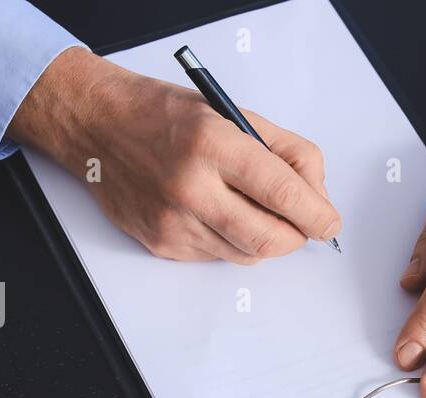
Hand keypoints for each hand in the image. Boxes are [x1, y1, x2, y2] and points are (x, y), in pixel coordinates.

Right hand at [8, 48, 340, 262]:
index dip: (316, 215)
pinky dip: (230, 241)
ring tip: (250, 208)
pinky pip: (217, 257)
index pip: (283, 193)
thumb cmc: (166, 115)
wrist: (97, 126)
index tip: (329, 222)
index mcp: (213, 143)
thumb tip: (317, 198)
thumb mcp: (234, 114)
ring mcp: (173, 221)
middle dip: (296, 237)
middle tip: (301, 224)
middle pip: (269, 239)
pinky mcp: (161, 243)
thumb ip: (286, 153)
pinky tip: (215, 212)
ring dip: (262, 239)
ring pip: (246, 254)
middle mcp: (190, 186)